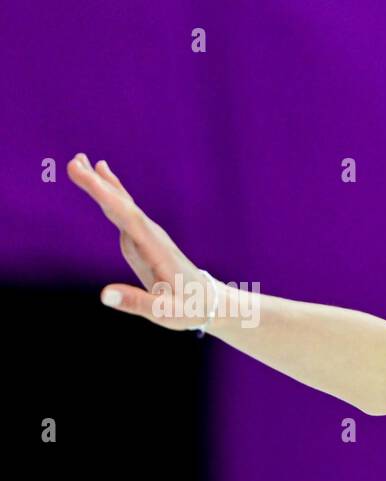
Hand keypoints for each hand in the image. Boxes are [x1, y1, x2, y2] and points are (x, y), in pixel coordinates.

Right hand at [67, 152, 223, 329]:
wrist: (210, 302)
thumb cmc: (190, 308)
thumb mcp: (166, 312)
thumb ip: (136, 302)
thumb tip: (104, 294)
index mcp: (156, 250)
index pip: (127, 217)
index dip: (106, 196)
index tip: (86, 177)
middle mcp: (151, 237)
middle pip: (123, 206)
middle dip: (98, 185)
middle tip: (74, 162)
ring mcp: (147, 236)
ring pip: (122, 205)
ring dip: (102, 184)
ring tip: (80, 161)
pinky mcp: (142, 241)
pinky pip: (123, 212)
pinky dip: (110, 195)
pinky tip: (102, 180)